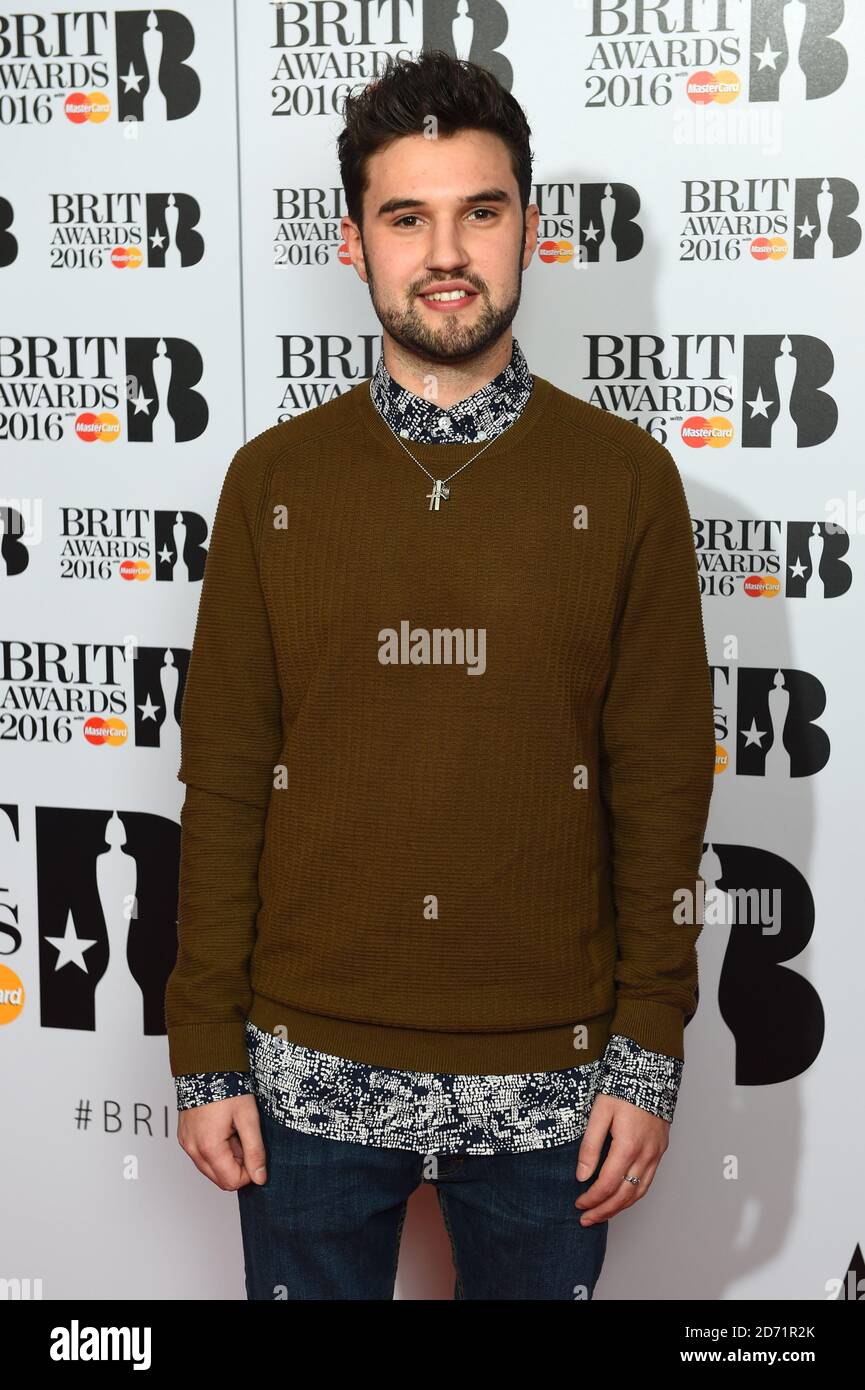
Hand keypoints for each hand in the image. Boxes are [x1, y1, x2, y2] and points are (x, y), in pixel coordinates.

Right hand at [177, 1093, 267, 1190]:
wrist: (206, 1066)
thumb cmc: (227, 1087)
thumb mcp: (248, 1118)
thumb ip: (255, 1151)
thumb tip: (260, 1177)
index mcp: (209, 1147)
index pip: (231, 1182)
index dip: (249, 1172)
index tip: (255, 1153)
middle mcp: (193, 1149)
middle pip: (219, 1179)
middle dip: (237, 1166)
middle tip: (245, 1140)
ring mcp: (186, 1143)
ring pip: (210, 1169)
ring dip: (226, 1158)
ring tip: (234, 1132)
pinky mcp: (184, 1137)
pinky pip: (201, 1155)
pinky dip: (215, 1149)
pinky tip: (223, 1129)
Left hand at [574, 1094, 669, 1224]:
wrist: (650, 1073)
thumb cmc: (622, 1089)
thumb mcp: (599, 1112)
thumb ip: (590, 1145)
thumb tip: (582, 1176)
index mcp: (628, 1146)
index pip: (608, 1184)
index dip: (592, 1198)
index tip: (579, 1204)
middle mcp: (646, 1154)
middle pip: (625, 1195)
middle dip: (604, 1211)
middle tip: (586, 1220)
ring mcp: (656, 1154)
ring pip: (639, 1192)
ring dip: (619, 1208)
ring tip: (602, 1215)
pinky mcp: (660, 1151)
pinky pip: (647, 1182)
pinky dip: (633, 1195)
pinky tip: (622, 1198)